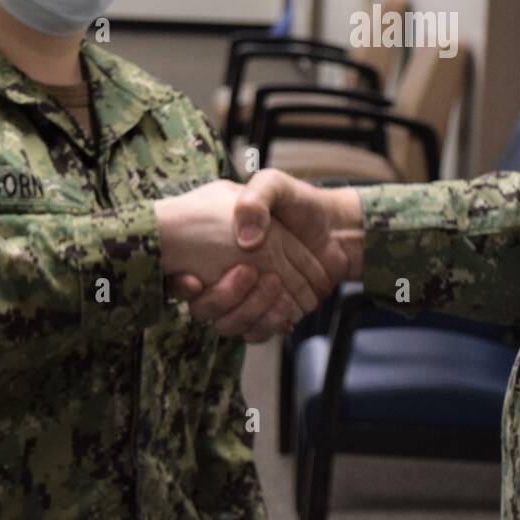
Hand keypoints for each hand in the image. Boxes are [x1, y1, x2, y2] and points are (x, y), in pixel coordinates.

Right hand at [182, 169, 364, 338]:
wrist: (336, 225)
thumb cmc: (299, 203)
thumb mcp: (273, 186)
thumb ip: (254, 201)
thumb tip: (246, 241)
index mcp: (218, 248)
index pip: (187, 277)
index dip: (183, 284)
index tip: (193, 281)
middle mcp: (226, 276)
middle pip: (206, 307)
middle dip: (223, 296)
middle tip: (248, 272)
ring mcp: (247, 298)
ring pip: (230, 324)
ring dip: (249, 310)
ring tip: (274, 286)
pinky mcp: (268, 314)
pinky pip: (256, 333)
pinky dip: (269, 325)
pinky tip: (286, 312)